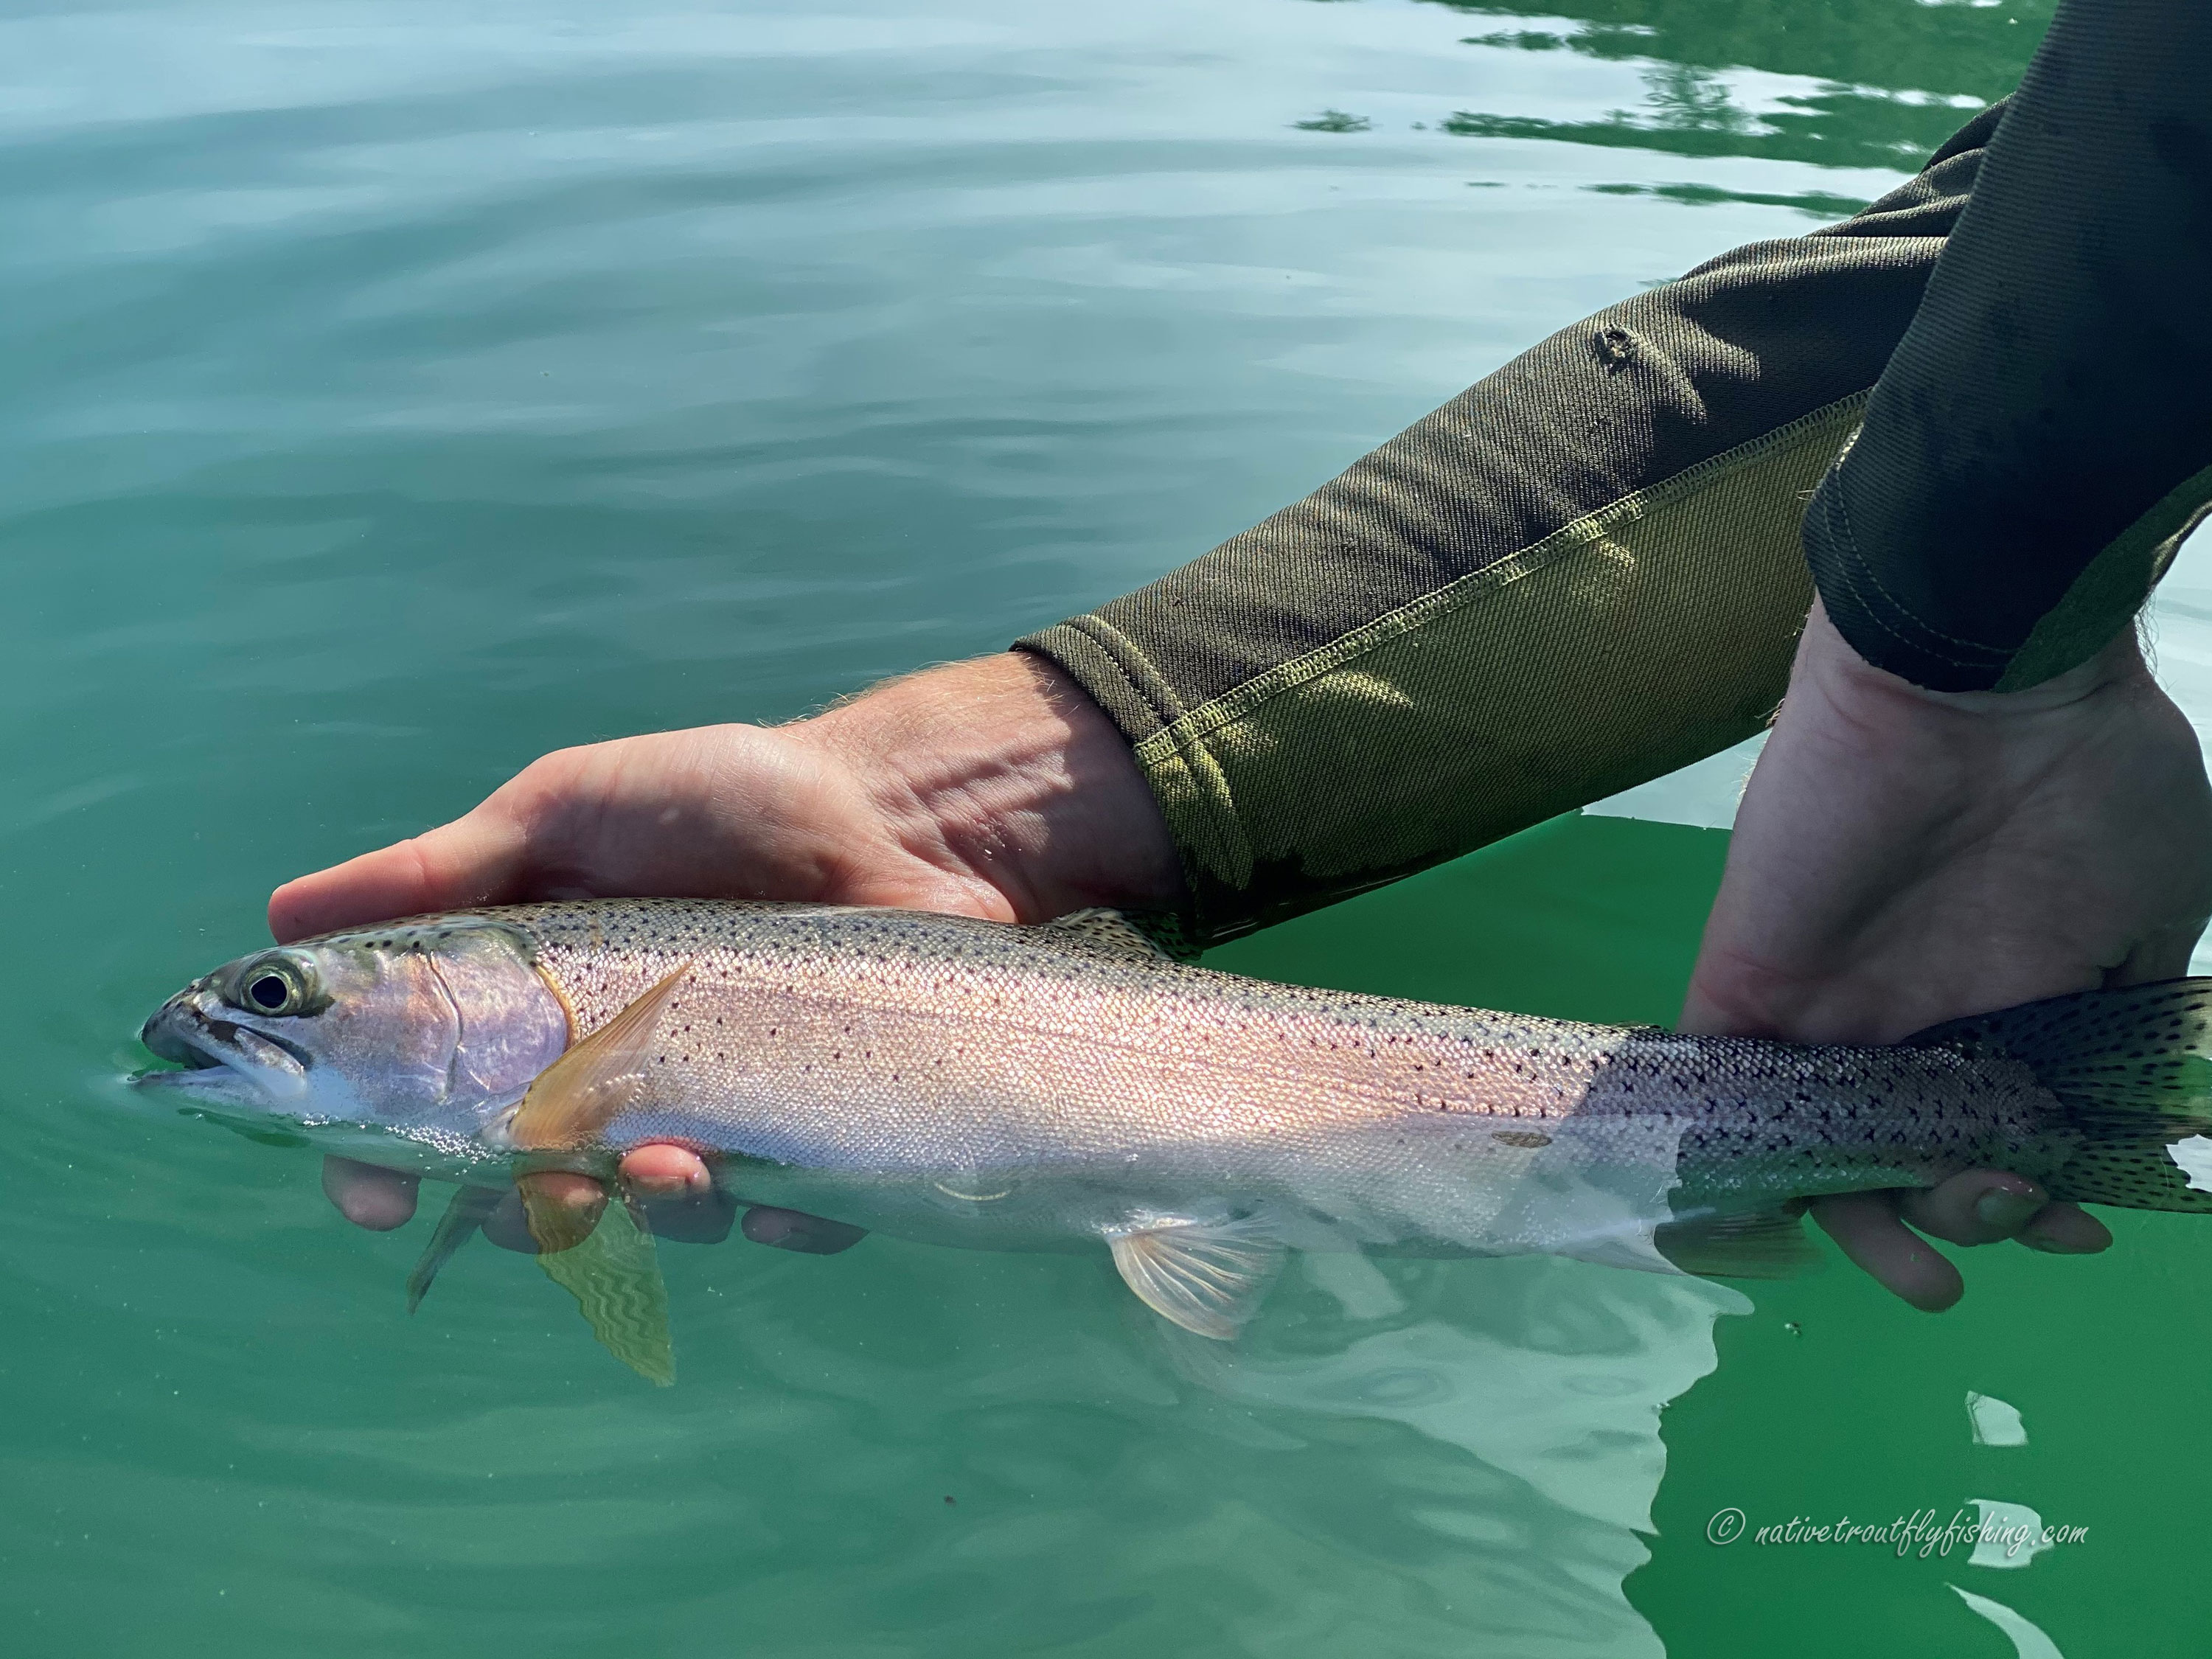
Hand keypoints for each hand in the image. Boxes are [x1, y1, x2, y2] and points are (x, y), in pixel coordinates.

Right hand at [277, 652, 1182, 1250]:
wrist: (890, 809)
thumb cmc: (721, 797)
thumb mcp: (565, 807)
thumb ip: (443, 871)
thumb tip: (287, 917)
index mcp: (536, 1008)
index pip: (431, 1112)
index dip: (384, 1164)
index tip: (374, 1190)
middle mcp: (613, 1072)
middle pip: (531, 1190)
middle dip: (526, 1214)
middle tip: (548, 1187)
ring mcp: (715, 1104)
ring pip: (654, 1215)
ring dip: (647, 1215)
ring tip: (673, 1166)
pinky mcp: (815, 1125)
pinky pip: (786, 1208)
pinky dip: (775, 1213)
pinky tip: (775, 1183)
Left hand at [1682, 604, 2211, 1307]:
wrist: (1983, 673)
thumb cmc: (2091, 778)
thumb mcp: (2152, 914)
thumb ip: (2126, 1022)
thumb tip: (2135, 1129)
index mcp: (2008, 1007)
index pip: (2002, 1133)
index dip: (2036, 1197)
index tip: (2080, 1227)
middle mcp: (1912, 1018)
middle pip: (1909, 1157)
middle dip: (1956, 1220)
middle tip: (2000, 1217)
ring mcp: (1827, 1006)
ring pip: (1817, 1150)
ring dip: (1858, 1223)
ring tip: (1917, 1270)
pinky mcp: (1747, 982)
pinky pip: (1711, 1091)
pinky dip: (1718, 1165)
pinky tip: (1747, 1230)